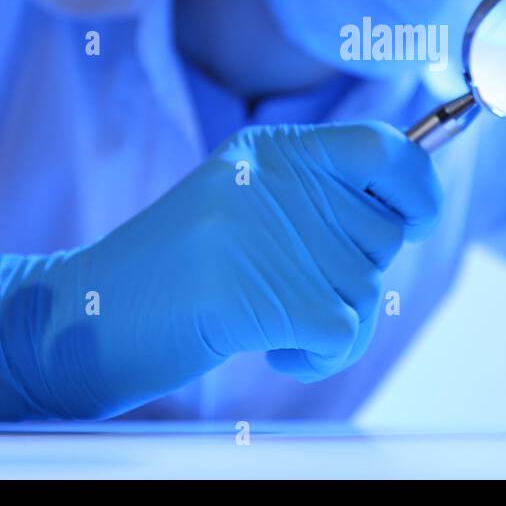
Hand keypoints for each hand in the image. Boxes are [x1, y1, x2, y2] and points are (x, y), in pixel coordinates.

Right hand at [0, 122, 441, 419]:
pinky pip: (343, 333)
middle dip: (354, 278)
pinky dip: (319, 358)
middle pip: (382, 236)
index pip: (386, 147)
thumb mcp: (243, 203)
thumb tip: (411, 209)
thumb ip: (316, 196)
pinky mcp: (257, 294)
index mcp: (272, 150)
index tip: (416, 219)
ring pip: (366, 291)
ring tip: (268, 317)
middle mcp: (273, 181)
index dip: (419, 186)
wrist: (86, 317)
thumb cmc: (175, 270)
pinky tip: (277, 351)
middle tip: (290, 288)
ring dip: (332, 323)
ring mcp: (263, 234)